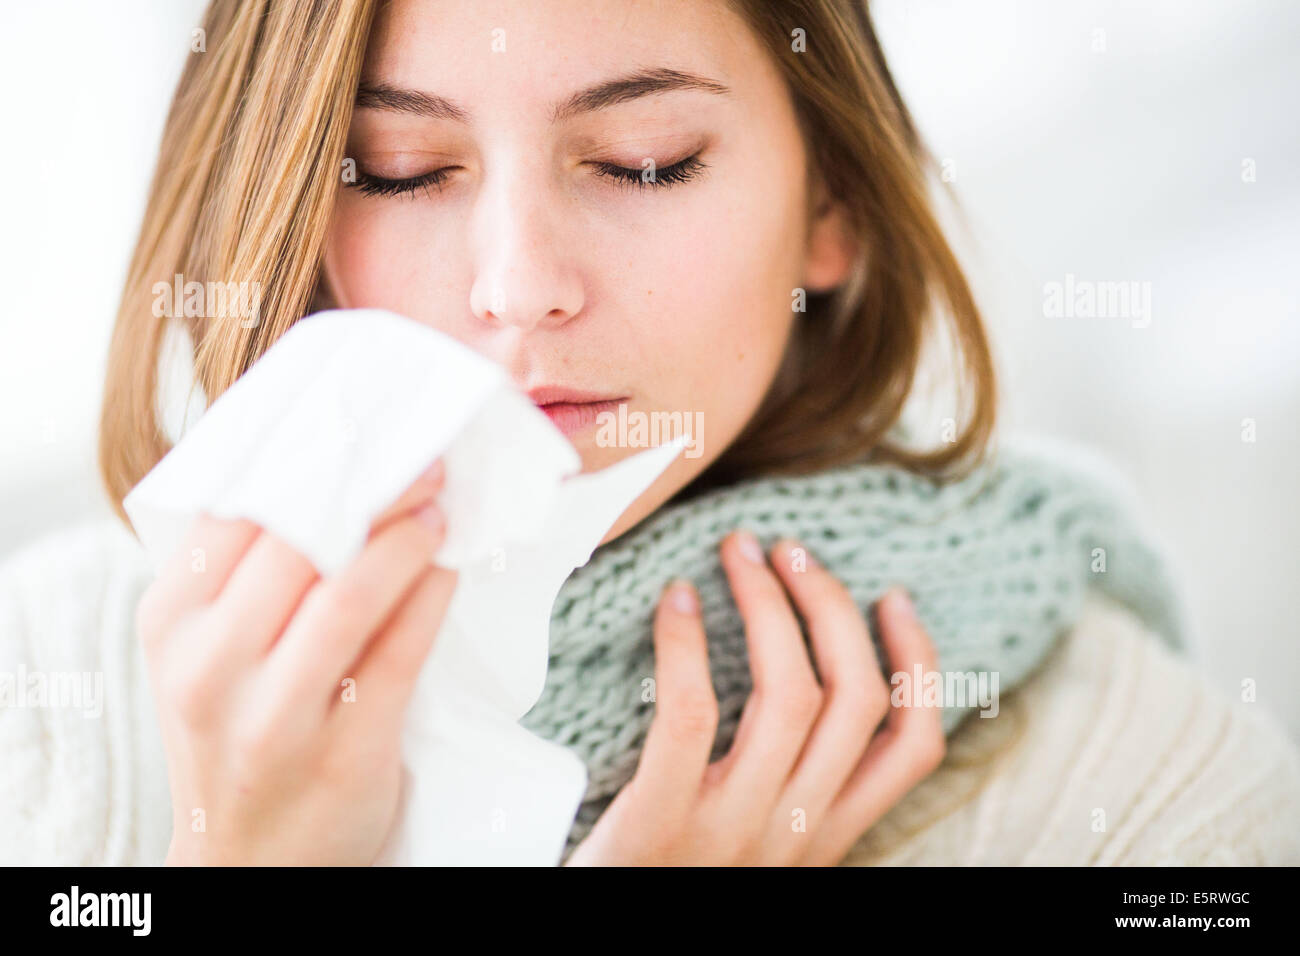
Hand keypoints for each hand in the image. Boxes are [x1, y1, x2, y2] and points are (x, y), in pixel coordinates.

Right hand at [136, 460, 456, 865]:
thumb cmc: (240, 730)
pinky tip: (452, 564)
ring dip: (406, 536)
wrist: (249, 861)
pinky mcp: (345, 755)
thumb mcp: (211, 649)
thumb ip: (251, 571)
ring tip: (443, 502)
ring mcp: (275, 718)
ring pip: (347, 594)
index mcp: (173, 621)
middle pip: (297, 542)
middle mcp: (211, 667)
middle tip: (425, 452)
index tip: (363, 415)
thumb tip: (341, 465)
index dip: (310, 451)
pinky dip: (432, 594)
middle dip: (373, 485)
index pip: (239, 506)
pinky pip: (400, 654)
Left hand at [565, 531, 944, 865]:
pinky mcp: (659, 824)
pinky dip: (685, 645)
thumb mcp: (759, 845)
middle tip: (794, 551)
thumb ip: (789, 786)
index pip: (913, 746)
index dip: (919, 663)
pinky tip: (674, 599)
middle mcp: (795, 835)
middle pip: (855, 698)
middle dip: (832, 607)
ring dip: (769, 605)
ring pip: (789, 695)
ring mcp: (732, 830)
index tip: (895, 598)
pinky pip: (691, 715)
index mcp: (826, 837)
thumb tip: (807, 682)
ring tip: (742, 554)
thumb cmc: (675, 877)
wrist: (609, 942)